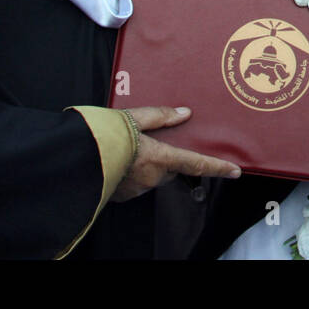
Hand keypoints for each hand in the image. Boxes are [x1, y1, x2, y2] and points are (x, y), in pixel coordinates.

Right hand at [112, 105, 240, 201]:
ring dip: (149, 163)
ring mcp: (136, 189)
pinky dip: (133, 171)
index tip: (235, 171)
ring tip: (131, 145)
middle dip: (169, 156)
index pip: (196, 164)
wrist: (72, 158)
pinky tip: (120, 158)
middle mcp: (151, 177)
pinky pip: (136, 182)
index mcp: (159, 158)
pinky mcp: (120, 195)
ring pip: (154, 175)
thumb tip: (184, 113)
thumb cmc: (102, 135)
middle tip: (153, 139)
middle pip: (172, 168)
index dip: (218, 167)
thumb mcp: (133, 116)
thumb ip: (159, 116)